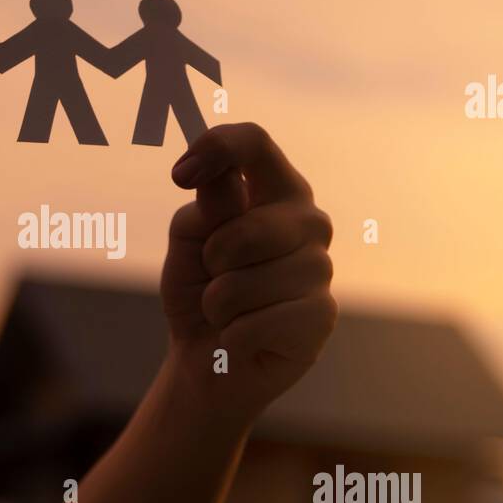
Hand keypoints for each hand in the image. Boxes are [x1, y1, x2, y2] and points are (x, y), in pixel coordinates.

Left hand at [161, 122, 335, 420]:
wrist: (208, 358)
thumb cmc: (200, 289)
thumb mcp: (189, 240)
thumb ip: (206, 206)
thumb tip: (216, 175)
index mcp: (275, 190)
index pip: (255, 143)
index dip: (216, 148)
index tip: (180, 176)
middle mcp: (308, 221)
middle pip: (245, 227)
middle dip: (211, 260)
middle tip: (215, 276)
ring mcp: (321, 267)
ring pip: (243, 283)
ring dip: (218, 305)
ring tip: (230, 312)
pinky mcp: (322, 315)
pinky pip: (254, 323)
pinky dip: (233, 336)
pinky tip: (244, 338)